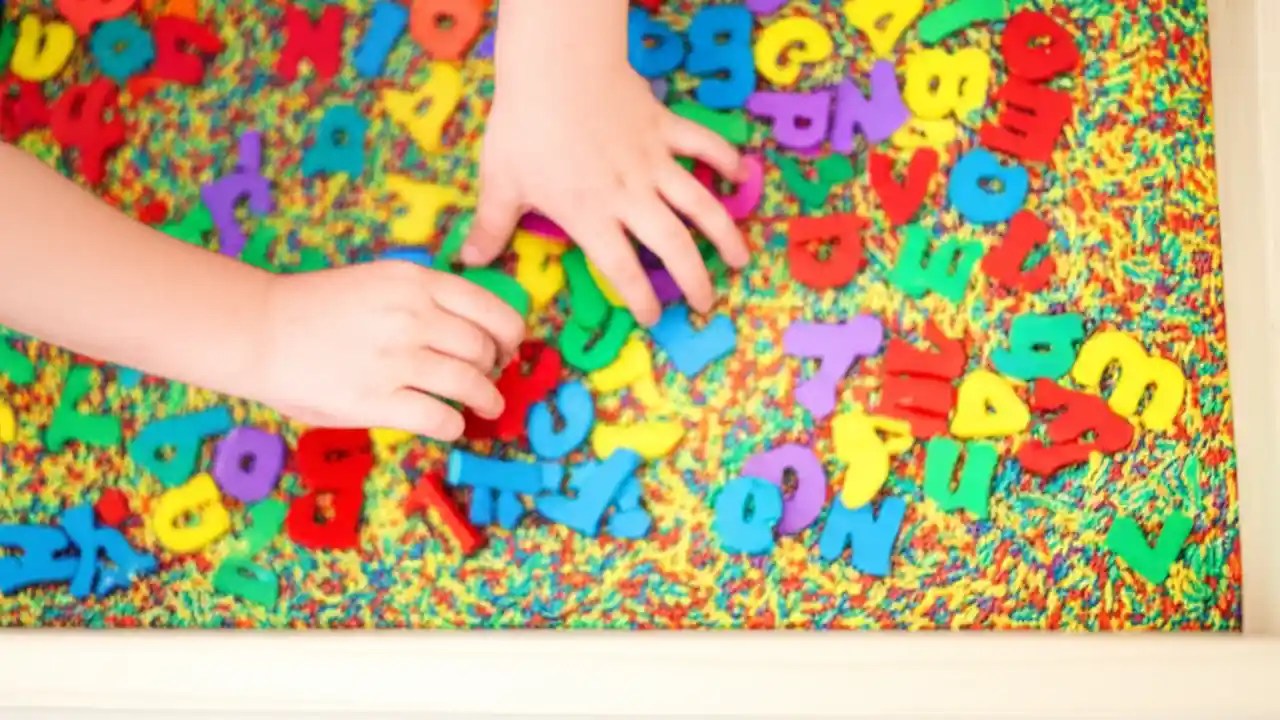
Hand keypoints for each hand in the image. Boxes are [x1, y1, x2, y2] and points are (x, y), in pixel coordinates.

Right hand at [253, 262, 525, 439]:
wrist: (258, 328)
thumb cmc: (317, 308)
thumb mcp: (379, 282)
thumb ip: (422, 299)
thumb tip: (473, 330)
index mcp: (414, 281)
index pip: (490, 307)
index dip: (509, 333)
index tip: (507, 347)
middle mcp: (412, 316)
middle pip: (484, 348)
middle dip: (496, 368)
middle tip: (490, 378)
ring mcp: (396, 359)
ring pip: (470, 384)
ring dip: (487, 400)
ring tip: (487, 407)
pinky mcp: (376, 400)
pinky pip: (438, 418)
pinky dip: (454, 426)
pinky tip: (451, 426)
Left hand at [462, 0, 748, 325]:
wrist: (557, 67)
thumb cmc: (525, 127)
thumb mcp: (501, 181)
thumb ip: (491, 225)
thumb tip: (470, 262)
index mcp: (591, 215)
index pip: (622, 269)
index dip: (640, 298)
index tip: (652, 317)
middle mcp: (631, 196)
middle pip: (673, 246)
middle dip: (695, 279)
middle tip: (705, 303)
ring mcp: (654, 162)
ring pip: (700, 205)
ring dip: (725, 234)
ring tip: (743, 260)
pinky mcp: (665, 128)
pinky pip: (704, 145)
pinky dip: (725, 159)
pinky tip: (742, 175)